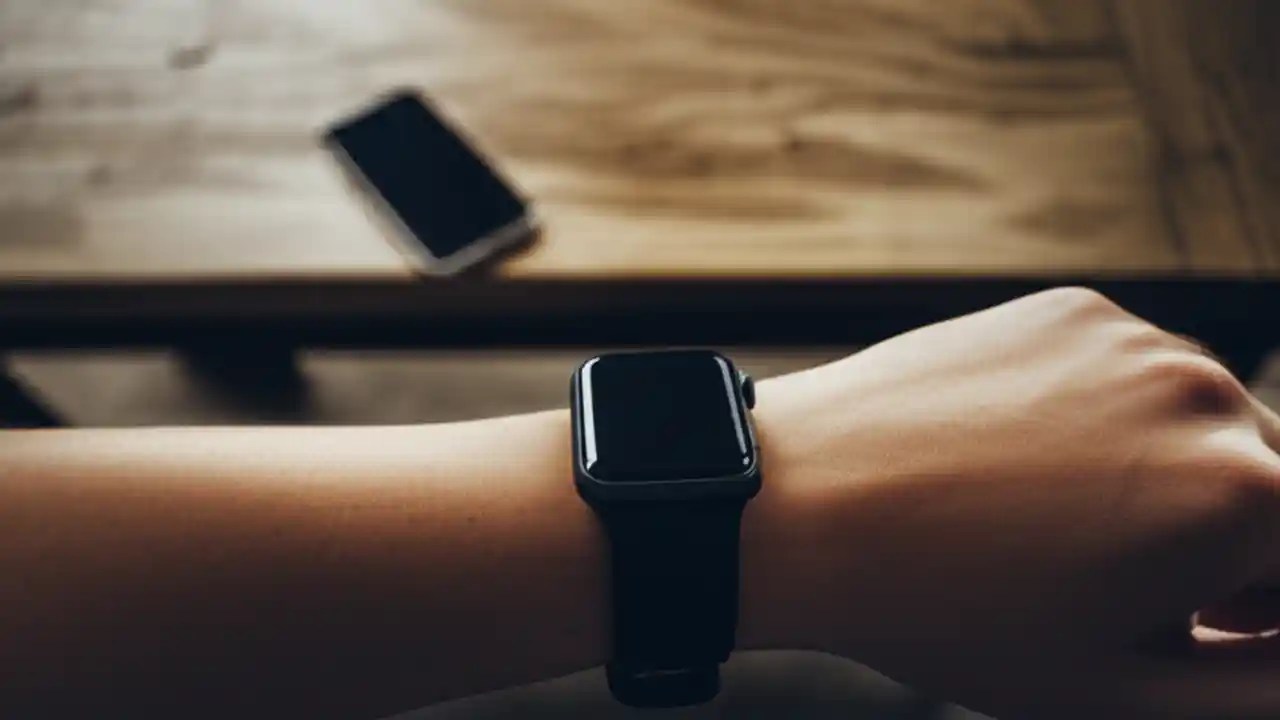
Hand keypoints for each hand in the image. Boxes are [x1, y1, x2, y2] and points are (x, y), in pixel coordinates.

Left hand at [748, 287, 1279, 718]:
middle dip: (1243, 551)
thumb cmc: (949, 612)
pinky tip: (1036, 467)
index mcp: (1242, 494)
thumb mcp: (1119, 689)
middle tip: (1162, 605)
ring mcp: (1133, 337)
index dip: (1269, 613)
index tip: (1222, 632)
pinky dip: (1116, 422)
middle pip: (1274, 486)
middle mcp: (1204, 391)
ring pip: (1206, 423)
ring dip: (1181, 480)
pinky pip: (1132, 374)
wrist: (800, 503)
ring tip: (1083, 537)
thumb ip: (1253, 686)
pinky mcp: (1072, 310)